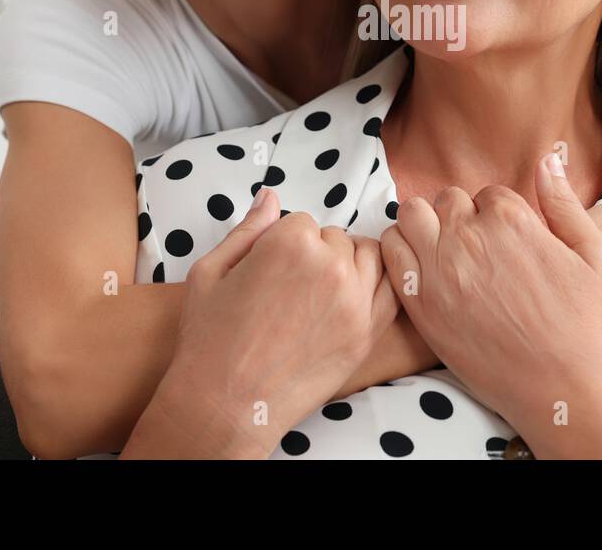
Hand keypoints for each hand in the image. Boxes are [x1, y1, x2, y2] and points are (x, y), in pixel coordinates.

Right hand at [128, 188, 399, 456]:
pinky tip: (355, 295)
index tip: (270, 268)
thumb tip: (271, 197)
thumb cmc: (210, 339)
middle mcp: (328, 266)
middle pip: (336, 237)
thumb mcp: (210, 271)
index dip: (285, 242)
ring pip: (368, 256)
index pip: (303, 221)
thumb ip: (248, 229)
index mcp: (288, 243)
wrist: (225, 403)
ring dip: (349, 264)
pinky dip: (379, 285)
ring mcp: (354, 300)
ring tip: (320, 289)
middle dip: (317, 252)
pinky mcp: (367, 332)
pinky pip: (391, 290)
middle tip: (290, 286)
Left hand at [379, 154, 601, 427]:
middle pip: (447, 200)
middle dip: (459, 218)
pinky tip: (423, 271)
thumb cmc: (585, 323)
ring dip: (425, 227)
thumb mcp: (593, 254)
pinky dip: (401, 252)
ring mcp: (440, 268)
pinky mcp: (420, 301)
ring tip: (445, 254)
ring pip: (411, 215)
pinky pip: (390, 251)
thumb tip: (547, 160)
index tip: (504, 244)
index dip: (495, 217)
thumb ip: (564, 203)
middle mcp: (470, 236)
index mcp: (512, 218)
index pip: (486, 194)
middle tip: (476, 252)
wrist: (563, 385)